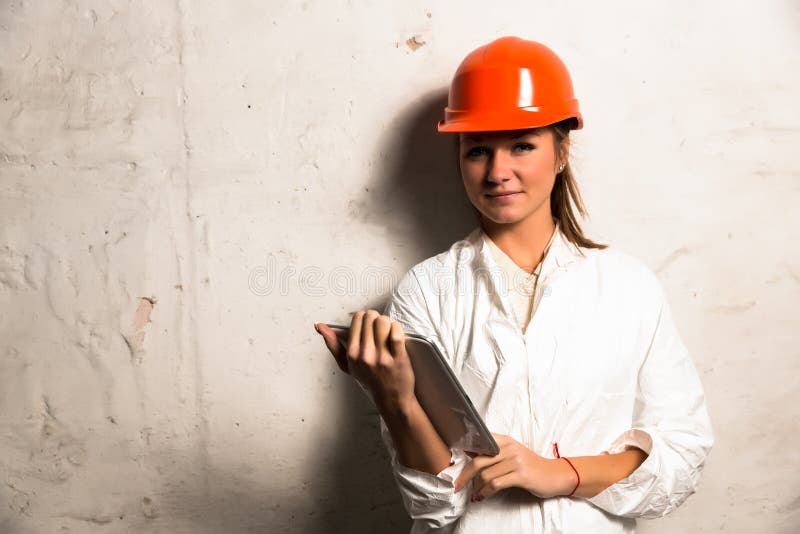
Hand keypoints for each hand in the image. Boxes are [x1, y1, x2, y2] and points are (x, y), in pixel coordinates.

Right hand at [314, 310, 415, 412]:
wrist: (391, 397)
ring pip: (383, 322)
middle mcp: (365, 355)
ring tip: (387, 331)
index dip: (365, 317)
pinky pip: (396, 332)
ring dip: (387, 323)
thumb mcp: (346, 364)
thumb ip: (333, 344)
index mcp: (352, 353)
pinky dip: (397, 329)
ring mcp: (382, 357)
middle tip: (379, 328)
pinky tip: (395, 335)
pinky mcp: (398, 358)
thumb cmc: (370, 379)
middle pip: (371, 317)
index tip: (368, 324)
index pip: (358, 318)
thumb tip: (320, 327)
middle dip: (376, 318)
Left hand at [454, 433, 576, 500]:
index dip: (464, 452)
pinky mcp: (521, 475)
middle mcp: (509, 448)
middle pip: (478, 460)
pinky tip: (482, 497)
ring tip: (475, 494)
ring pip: (486, 475)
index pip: (479, 442)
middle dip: (464, 476)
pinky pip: (496, 484)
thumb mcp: (513, 453)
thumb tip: (469, 454)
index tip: (454, 464)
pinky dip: (486, 492)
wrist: (555, 475)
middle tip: (456, 486)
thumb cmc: (532, 466)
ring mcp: (515, 461)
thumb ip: (494, 452)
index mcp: (505, 440)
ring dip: (477, 488)